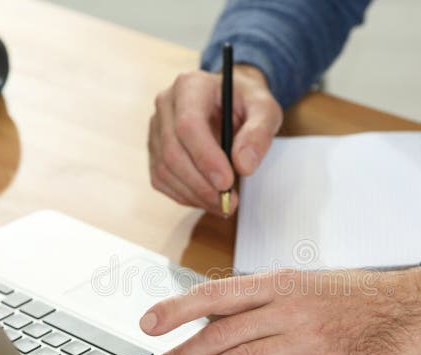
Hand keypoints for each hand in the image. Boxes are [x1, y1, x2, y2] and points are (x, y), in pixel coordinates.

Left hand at [140, 267, 420, 354]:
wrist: (412, 306)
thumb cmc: (355, 297)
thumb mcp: (304, 284)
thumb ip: (262, 300)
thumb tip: (215, 316)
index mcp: (279, 283)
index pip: (218, 294)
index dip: (180, 308)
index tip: (149, 323)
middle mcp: (288, 307)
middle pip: (223, 333)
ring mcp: (309, 338)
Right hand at [147, 65, 282, 215]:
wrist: (230, 102)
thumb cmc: (246, 103)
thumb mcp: (265, 109)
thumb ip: (259, 133)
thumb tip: (244, 165)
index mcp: (190, 85)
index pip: (188, 125)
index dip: (205, 158)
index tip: (227, 182)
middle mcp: (166, 104)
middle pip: (173, 152)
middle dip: (201, 184)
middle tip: (229, 201)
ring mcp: (156, 128)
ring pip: (165, 170)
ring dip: (194, 194)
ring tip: (223, 204)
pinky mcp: (155, 150)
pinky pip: (162, 180)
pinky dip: (185, 196)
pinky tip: (207, 199)